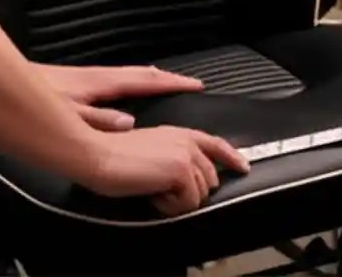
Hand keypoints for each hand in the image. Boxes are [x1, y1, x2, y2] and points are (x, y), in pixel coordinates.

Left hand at [38, 64, 203, 131]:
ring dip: (142, 83)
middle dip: (161, 80)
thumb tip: (129, 124)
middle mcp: (91, 78)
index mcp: (96, 83)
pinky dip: (121, 89)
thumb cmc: (20, 96)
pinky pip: (105, 85)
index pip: (142, 80)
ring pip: (120, 79)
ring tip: (157, 88)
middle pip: (135, 75)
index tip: (195, 85)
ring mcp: (77, 80)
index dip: (170, 83)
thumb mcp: (61, 114)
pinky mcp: (62, 85)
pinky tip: (113, 101)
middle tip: (184, 84)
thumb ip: (96, 120)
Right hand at [79, 126, 250, 215]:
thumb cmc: (113, 155)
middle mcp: (188, 142)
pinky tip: (154, 196)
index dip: (233, 157)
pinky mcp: (181, 172)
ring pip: (200, 194)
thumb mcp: (151, 149)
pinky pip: (188, 203)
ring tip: (154, 193)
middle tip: (162, 192)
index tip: (243, 167)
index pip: (217, 144)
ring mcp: (187, 156)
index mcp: (181, 134)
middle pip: (210, 179)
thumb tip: (185, 179)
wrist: (98, 155)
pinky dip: (171, 207)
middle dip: (190, 192)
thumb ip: (174, 156)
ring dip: (178, 201)